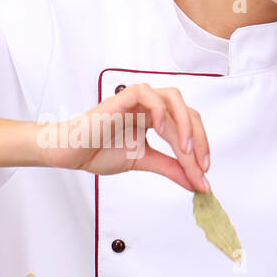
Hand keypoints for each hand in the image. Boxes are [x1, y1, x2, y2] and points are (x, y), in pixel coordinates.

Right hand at [39, 83, 210, 192]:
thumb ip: (171, 169)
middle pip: (187, 112)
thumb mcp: (145, 163)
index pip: (188, 128)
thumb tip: (197, 183)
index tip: (203, 176)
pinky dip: (159, 109)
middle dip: (199, 140)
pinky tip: (161, 129)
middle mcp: (150, 106)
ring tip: (185, 149)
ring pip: (173, 98)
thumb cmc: (100, 152)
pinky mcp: (123, 98)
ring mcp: (138, 100)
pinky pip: (147, 93)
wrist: (73, 153)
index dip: (200, 150)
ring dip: (184, 123)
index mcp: (156, 119)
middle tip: (200, 166)